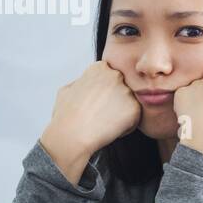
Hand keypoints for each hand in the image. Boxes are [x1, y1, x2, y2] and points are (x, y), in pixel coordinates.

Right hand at [40, 61, 140, 182]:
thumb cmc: (67, 116)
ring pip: (129, 102)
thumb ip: (82, 82)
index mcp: (99, 68)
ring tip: (104, 123)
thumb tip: (87, 84)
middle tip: (102, 113)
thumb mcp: (67, 89)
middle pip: (122, 87)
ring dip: (121, 112)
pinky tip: (110, 129)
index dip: (104, 90)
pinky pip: (135, 118)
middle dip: (116, 99)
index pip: (110, 76)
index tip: (97, 101)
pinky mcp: (134, 108)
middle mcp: (115, 75)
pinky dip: (126, 126)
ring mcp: (126, 91)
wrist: (73, 135)